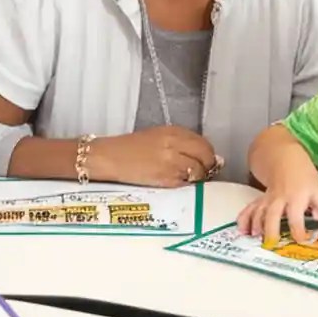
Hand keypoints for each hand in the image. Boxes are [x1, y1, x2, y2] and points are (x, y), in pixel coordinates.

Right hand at [92, 126, 219, 187]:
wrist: (110, 157)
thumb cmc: (130, 148)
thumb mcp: (157, 137)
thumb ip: (180, 143)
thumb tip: (204, 156)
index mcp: (173, 131)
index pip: (204, 143)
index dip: (207, 155)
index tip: (205, 161)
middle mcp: (175, 144)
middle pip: (206, 155)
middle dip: (208, 166)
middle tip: (201, 173)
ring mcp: (172, 161)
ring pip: (199, 171)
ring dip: (197, 178)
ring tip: (185, 179)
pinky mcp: (166, 178)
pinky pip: (186, 183)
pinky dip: (185, 185)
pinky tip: (175, 183)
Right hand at [236, 173, 317, 244]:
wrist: (285, 159)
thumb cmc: (304, 176)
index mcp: (297, 198)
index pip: (296, 217)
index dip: (299, 231)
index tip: (302, 241)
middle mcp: (280, 199)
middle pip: (273, 215)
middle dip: (271, 230)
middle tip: (271, 244)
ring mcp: (268, 199)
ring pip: (258, 212)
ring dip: (255, 225)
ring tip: (254, 237)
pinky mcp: (260, 199)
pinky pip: (249, 208)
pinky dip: (244, 219)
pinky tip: (242, 230)